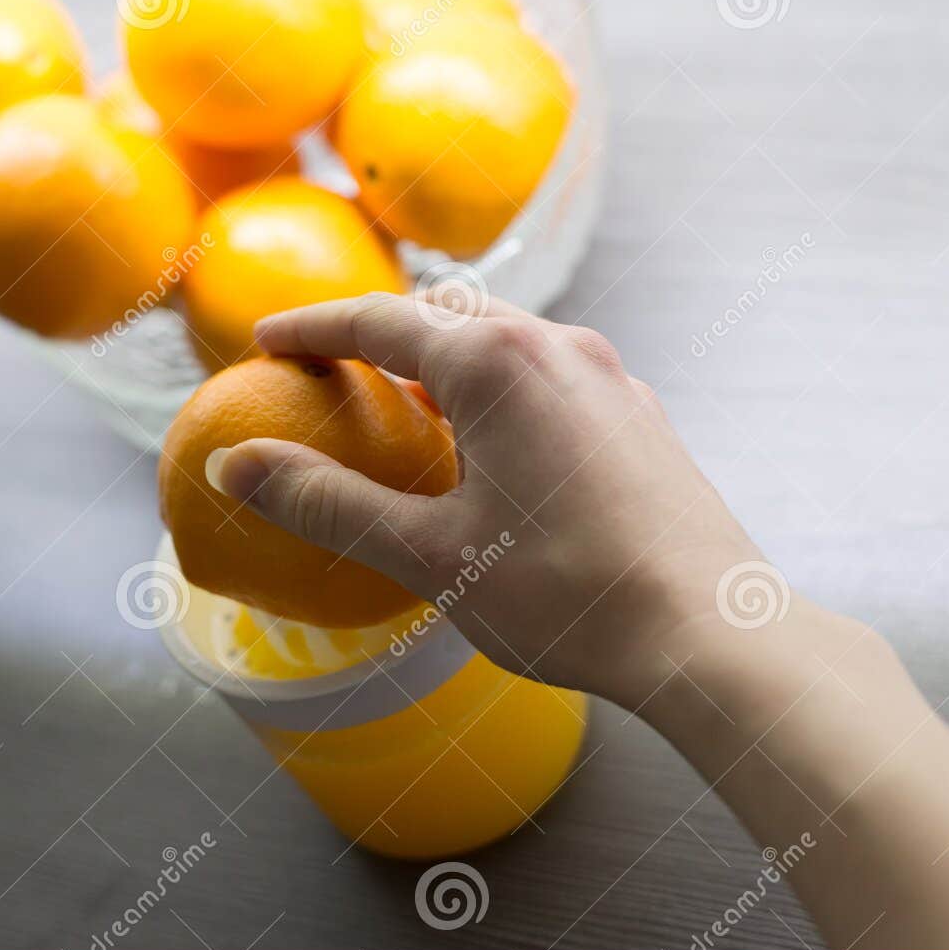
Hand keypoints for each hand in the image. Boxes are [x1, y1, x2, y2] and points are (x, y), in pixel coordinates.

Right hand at [206, 292, 760, 706]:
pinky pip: (547, 376)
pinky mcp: (638, 416)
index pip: (380, 320)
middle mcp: (558, 348)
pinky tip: (487, 449)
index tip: (265, 339)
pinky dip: (494, 390)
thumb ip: (329, 503)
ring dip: (441, 361)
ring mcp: (608, 378)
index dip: (313, 328)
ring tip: (401, 406)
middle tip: (326, 368)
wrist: (710, 633)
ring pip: (503, 342)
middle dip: (379, 333)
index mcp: (497, 363)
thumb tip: (239, 469)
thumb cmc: (567, 596)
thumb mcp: (429, 555)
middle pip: (445, 316)